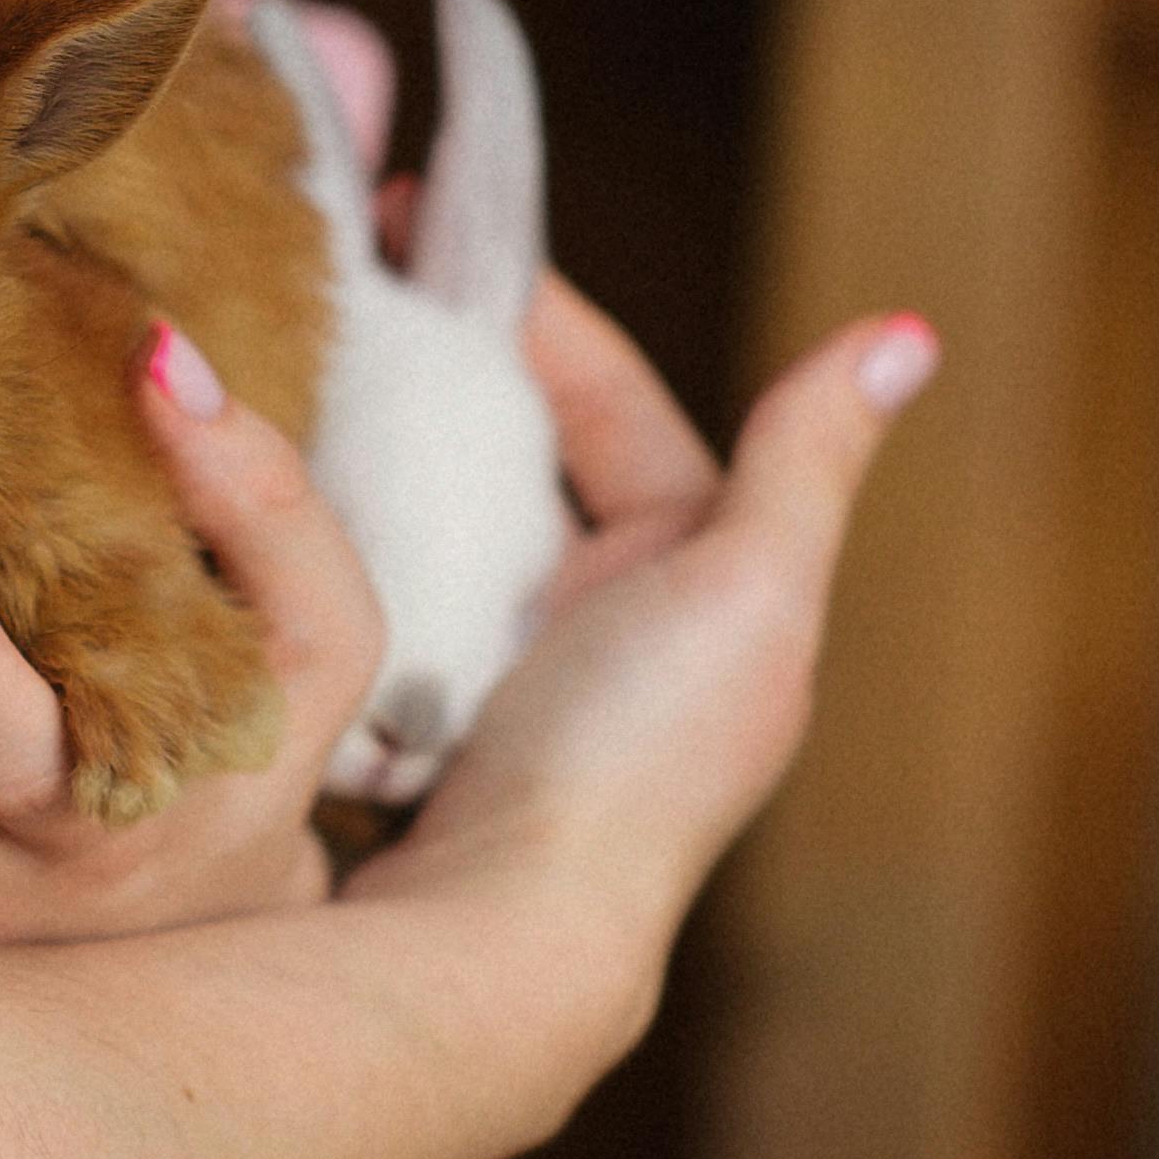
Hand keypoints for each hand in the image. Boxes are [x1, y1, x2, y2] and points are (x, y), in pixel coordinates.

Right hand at [330, 283, 934, 1077]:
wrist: (507, 937)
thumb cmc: (645, 761)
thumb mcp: (752, 588)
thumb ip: (811, 457)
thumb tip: (906, 334)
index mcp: (693, 583)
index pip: (610, 403)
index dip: (530, 309)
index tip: (418, 222)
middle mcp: (600, 627)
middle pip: (510, 457)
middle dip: (430, 369)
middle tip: (329, 278)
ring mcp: (495, 678)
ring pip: (427, 520)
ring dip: (360, 451)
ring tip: (276, 362)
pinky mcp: (402, 722)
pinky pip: (360, 591)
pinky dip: (315, 535)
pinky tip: (252, 486)